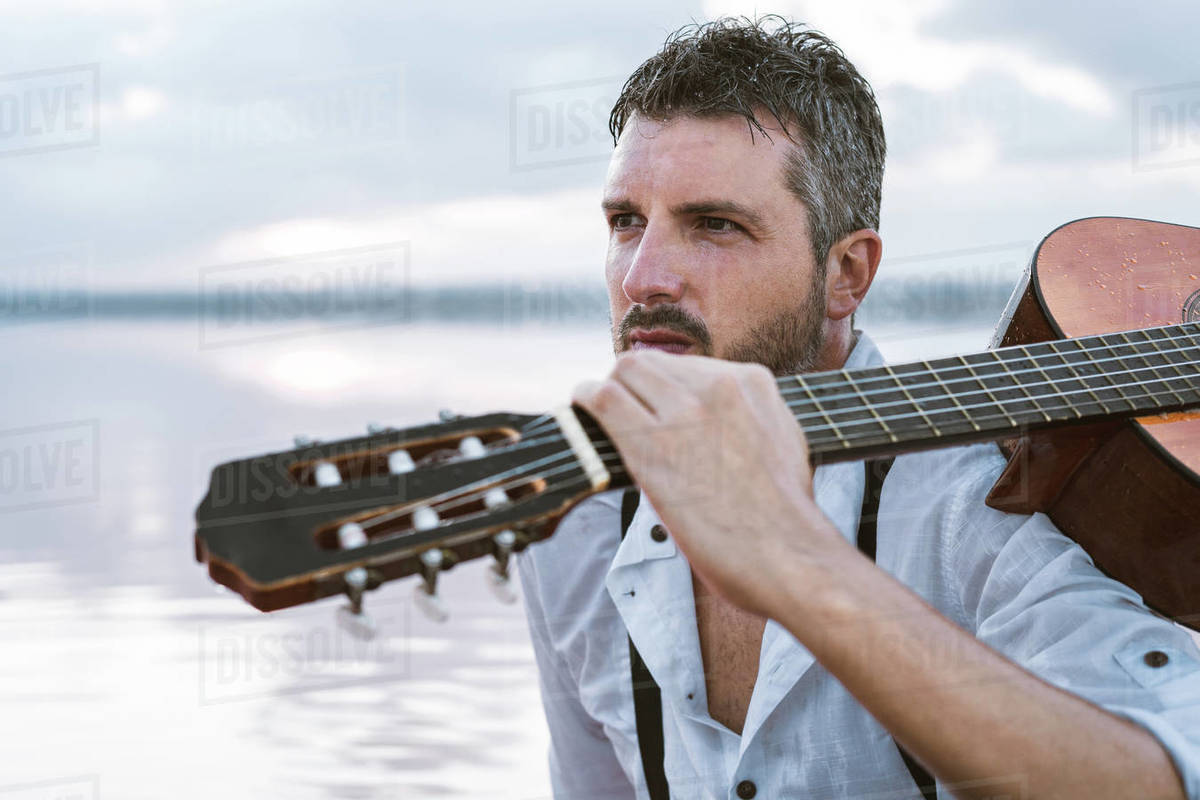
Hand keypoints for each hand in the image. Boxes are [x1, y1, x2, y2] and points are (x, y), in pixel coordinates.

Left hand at [572, 350, 852, 616]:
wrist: (788, 556)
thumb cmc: (786, 518)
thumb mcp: (782, 442)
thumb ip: (752, 419)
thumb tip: (729, 419)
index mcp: (753, 383)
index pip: (689, 366)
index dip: (664, 387)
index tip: (654, 406)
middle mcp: (718, 386)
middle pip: (653, 363)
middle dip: (632, 383)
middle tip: (623, 410)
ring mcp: (684, 412)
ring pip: (625, 372)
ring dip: (608, 390)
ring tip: (598, 410)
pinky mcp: (652, 443)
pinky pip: (604, 400)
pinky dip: (586, 400)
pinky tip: (582, 409)